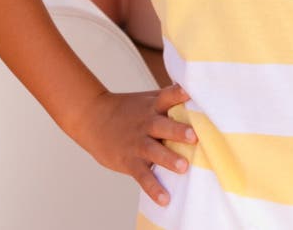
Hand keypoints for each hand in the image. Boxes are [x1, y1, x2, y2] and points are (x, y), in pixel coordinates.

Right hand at [68, 83, 197, 205]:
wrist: (93, 118)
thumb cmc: (128, 110)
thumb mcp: (147, 100)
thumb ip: (170, 100)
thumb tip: (199, 96)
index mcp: (153, 106)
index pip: (167, 96)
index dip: (178, 93)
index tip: (189, 93)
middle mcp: (146, 122)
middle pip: (163, 125)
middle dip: (178, 130)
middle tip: (193, 137)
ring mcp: (138, 142)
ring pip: (154, 151)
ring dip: (168, 159)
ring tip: (183, 167)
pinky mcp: (130, 161)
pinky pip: (143, 176)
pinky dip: (153, 188)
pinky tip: (165, 198)